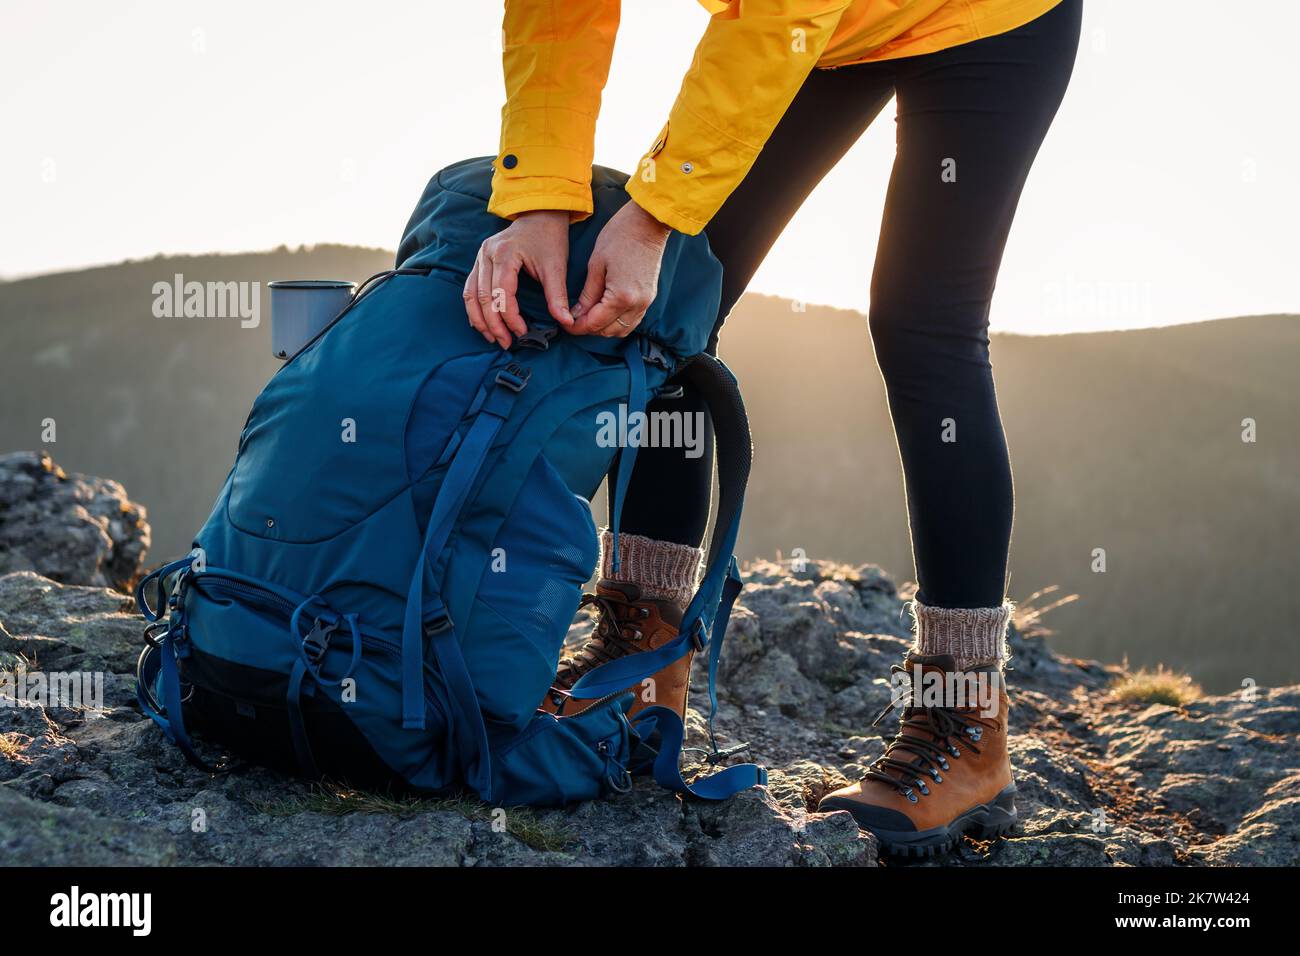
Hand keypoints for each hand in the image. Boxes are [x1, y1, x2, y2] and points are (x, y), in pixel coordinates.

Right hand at [464, 210, 573, 347]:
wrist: (540, 214)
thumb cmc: (549, 238)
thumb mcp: (556, 266)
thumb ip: (557, 295)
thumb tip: (566, 322)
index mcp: (505, 253)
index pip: (502, 294)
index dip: (510, 317)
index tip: (522, 333)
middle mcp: (487, 254)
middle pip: (483, 298)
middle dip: (493, 324)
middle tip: (506, 343)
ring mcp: (480, 256)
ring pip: (471, 295)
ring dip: (479, 319)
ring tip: (492, 337)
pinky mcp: (479, 260)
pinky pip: (470, 288)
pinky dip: (474, 308)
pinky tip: (482, 322)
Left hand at [570, 200, 670, 337]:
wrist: (648, 222)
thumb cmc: (620, 236)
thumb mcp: (596, 264)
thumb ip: (587, 294)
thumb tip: (577, 314)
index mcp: (620, 297)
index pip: (594, 323)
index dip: (577, 327)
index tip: (566, 323)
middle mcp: (636, 305)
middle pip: (608, 331)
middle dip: (589, 328)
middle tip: (575, 319)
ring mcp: (645, 302)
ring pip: (622, 330)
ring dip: (604, 327)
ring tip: (589, 315)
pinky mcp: (649, 297)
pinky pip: (632, 320)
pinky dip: (618, 321)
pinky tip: (606, 311)